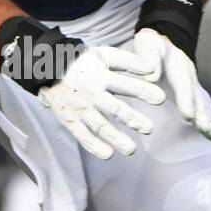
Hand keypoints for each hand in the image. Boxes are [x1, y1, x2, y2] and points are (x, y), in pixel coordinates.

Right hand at [38, 43, 164, 159]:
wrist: (49, 70)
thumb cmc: (84, 63)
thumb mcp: (105, 55)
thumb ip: (129, 61)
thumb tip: (152, 69)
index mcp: (101, 76)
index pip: (125, 84)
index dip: (143, 91)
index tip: (160, 99)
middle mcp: (91, 93)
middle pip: (114, 108)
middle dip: (132, 118)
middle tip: (149, 129)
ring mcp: (80, 109)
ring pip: (99, 125)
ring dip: (115, 138)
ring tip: (131, 150)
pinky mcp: (70, 120)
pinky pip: (82, 135)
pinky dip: (93, 145)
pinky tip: (108, 155)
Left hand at [133, 26, 210, 140]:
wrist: (162, 41)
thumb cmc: (151, 44)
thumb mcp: (146, 43)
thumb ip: (148, 56)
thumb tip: (151, 75)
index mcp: (178, 65)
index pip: (183, 84)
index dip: (186, 101)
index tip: (188, 117)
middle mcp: (189, 76)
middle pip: (197, 97)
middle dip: (201, 115)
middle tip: (205, 130)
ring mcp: (192, 86)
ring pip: (201, 104)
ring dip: (206, 121)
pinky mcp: (191, 94)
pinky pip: (199, 107)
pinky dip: (205, 121)